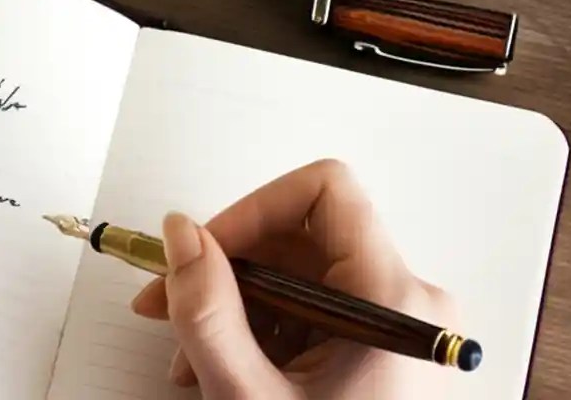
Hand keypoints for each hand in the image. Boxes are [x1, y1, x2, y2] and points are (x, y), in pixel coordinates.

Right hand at [130, 159, 455, 398]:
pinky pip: (305, 308)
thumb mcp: (248, 394)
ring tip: (190, 357)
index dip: (251, 208)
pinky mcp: (377, 345)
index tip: (202, 248)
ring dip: (230, 306)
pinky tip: (222, 367)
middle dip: (223, 268)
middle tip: (165, 301)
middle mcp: (405, 300)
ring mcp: (393, 324)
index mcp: (392, 299)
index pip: (323, 190)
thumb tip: (181, 235)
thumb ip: (206, 310)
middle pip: (299, 236)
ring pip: (295, 273)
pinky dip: (256, 329)